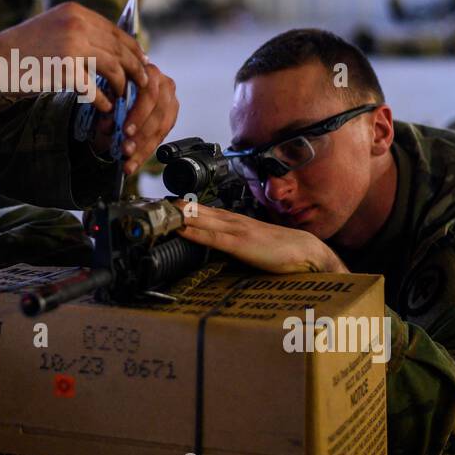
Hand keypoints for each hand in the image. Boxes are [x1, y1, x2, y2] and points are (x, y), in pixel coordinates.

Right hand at [0, 2, 148, 114]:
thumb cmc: (20, 50)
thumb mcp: (52, 28)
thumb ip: (79, 33)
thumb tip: (109, 49)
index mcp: (74, 12)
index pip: (116, 30)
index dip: (133, 48)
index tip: (141, 61)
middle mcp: (76, 24)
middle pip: (120, 48)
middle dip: (136, 67)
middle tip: (143, 82)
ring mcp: (72, 47)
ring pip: (114, 67)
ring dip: (122, 85)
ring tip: (123, 96)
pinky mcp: (65, 71)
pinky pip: (95, 89)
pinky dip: (104, 100)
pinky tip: (105, 107)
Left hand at [88, 61, 178, 174]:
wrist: (124, 93)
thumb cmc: (116, 90)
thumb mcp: (109, 95)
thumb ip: (109, 107)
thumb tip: (108, 124)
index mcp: (149, 73)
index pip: (149, 95)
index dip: (138, 115)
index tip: (125, 131)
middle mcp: (165, 85)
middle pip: (158, 114)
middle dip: (141, 135)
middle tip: (126, 149)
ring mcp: (171, 102)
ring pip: (161, 129)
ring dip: (142, 148)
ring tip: (128, 160)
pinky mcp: (171, 118)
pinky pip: (160, 139)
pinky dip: (144, 154)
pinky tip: (132, 165)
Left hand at [172, 201, 348, 274]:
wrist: (305, 251)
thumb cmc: (279, 249)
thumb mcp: (248, 244)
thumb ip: (231, 242)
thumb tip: (211, 246)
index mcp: (233, 220)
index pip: (201, 210)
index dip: (179, 207)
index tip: (158, 206)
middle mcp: (231, 220)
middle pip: (195, 210)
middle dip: (172, 208)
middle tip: (148, 203)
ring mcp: (236, 230)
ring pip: (200, 219)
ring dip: (178, 215)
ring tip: (157, 211)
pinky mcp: (241, 244)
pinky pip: (213, 237)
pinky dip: (194, 232)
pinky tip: (180, 229)